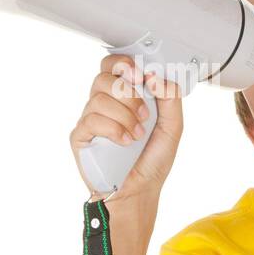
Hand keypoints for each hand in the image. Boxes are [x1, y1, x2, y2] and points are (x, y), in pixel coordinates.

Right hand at [69, 53, 183, 203]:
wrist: (139, 190)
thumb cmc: (152, 160)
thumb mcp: (173, 126)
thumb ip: (170, 97)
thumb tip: (154, 76)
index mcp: (125, 95)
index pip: (114, 64)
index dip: (125, 63)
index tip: (141, 76)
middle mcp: (105, 103)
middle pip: (104, 76)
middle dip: (128, 92)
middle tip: (144, 113)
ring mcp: (91, 118)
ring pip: (99, 97)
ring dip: (125, 115)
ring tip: (137, 135)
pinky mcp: (81, 135)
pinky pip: (91, 120)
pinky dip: (113, 129)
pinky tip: (125, 142)